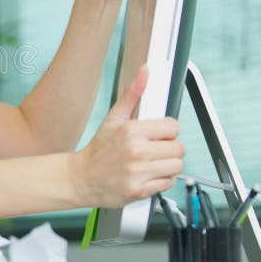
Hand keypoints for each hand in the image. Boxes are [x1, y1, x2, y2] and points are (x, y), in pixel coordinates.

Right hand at [68, 65, 183, 207]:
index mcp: (132, 130)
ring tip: (151, 163)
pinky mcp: (140, 190)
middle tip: (152, 150)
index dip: (166, 131)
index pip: (173, 127)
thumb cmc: (99, 150)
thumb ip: (132, 94)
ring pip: (176, 166)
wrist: (82, 178)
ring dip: (167, 165)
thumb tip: (145, 72)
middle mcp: (137, 151)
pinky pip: (168, 183)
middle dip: (168, 148)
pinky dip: (161, 180)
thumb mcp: (113, 118)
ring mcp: (139, 172)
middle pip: (178, 148)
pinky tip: (146, 175)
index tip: (157, 134)